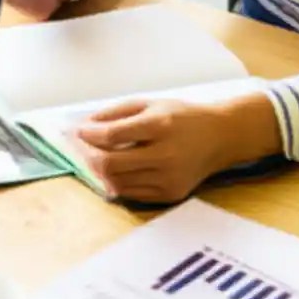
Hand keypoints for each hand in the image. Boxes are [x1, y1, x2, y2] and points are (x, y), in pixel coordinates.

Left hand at [72, 95, 281, 203]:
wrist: (221, 137)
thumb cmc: (181, 117)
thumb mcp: (149, 104)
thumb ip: (114, 113)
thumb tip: (83, 127)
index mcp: (160, 126)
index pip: (112, 135)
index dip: (88, 134)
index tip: (77, 131)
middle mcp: (166, 155)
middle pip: (110, 164)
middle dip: (89, 156)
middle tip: (82, 149)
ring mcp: (169, 178)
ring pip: (117, 182)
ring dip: (101, 171)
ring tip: (98, 157)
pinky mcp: (171, 194)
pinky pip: (132, 193)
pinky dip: (118, 182)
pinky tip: (118, 170)